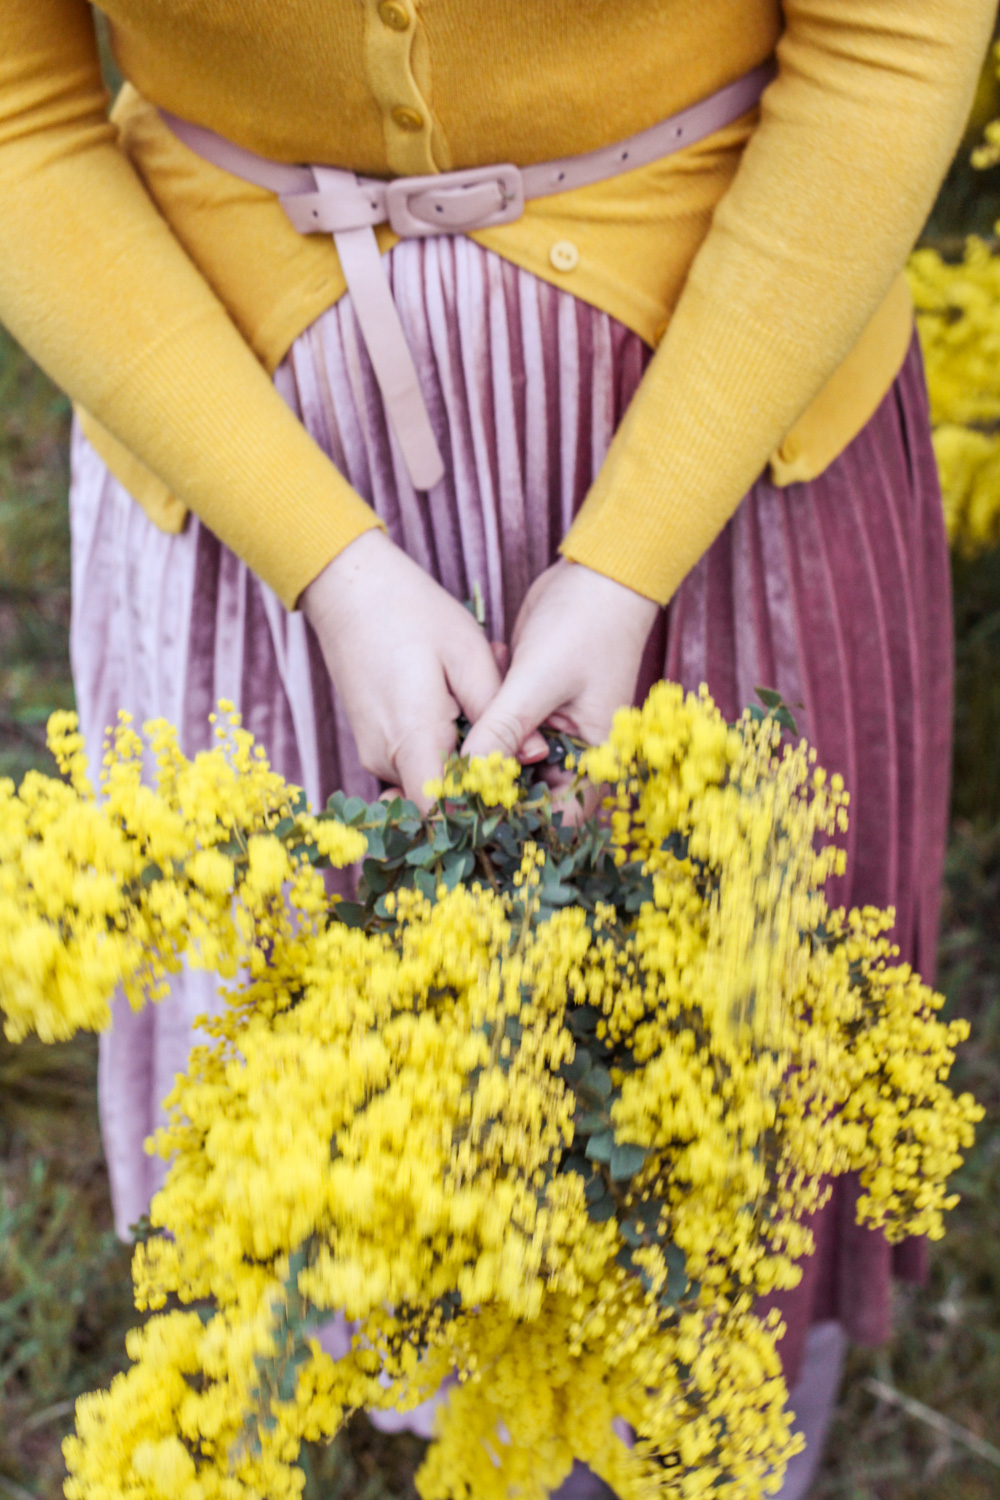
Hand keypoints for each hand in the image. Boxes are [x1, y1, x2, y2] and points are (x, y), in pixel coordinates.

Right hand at [301, 530, 545, 808]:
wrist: (348, 587)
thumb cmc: (411, 612)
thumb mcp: (468, 655)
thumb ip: (499, 713)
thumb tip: (535, 756)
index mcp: (412, 739)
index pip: (442, 814)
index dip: (482, 813)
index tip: (518, 790)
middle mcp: (385, 759)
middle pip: (445, 797)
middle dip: (485, 767)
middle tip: (510, 715)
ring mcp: (375, 753)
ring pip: (434, 775)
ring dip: (467, 747)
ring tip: (484, 689)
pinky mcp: (374, 743)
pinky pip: (417, 758)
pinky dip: (445, 738)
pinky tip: (458, 693)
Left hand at [462, 558, 659, 815]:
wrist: (597, 575)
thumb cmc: (586, 624)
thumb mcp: (539, 679)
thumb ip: (503, 729)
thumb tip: (466, 777)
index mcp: (594, 760)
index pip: (555, 820)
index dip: (513, 828)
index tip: (466, 820)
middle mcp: (574, 755)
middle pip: (524, 798)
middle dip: (485, 791)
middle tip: (441, 787)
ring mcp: (551, 733)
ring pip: (505, 766)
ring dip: (479, 754)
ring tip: (448, 743)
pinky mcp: (530, 711)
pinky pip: (500, 734)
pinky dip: (481, 724)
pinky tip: (467, 700)